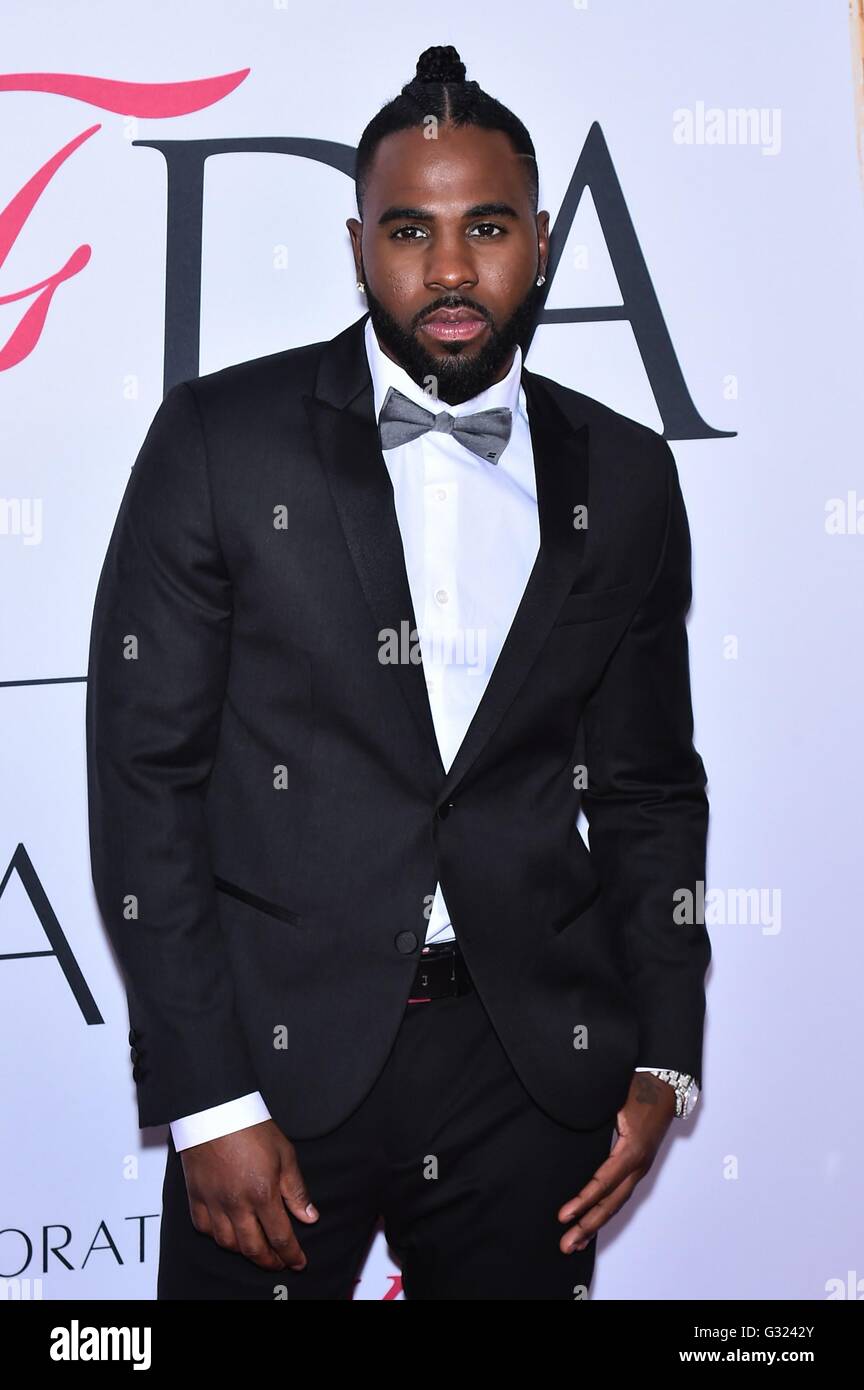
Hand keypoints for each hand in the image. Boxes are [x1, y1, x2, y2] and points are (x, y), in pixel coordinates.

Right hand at [180, 1118, 318, 1270]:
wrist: (215, 1110)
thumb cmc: (251, 1127)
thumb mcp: (285, 1155)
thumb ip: (296, 1190)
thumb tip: (309, 1217)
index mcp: (262, 1193)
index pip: (280, 1237)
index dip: (291, 1254)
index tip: (299, 1262)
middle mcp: (236, 1203)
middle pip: (253, 1248)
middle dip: (269, 1261)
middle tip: (279, 1263)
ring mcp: (213, 1202)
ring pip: (227, 1243)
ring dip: (244, 1251)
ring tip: (256, 1249)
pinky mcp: (195, 1196)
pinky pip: (204, 1228)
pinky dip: (216, 1236)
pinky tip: (227, 1232)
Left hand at [557, 1071, 675, 1253]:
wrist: (666, 1088)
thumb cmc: (640, 1091)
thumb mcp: (614, 1101)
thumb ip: (592, 1115)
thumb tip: (566, 1120)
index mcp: (631, 1151)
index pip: (603, 1183)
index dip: (583, 1201)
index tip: (564, 1216)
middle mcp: (637, 1166)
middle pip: (610, 1203)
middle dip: (587, 1225)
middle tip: (566, 1244)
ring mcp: (639, 1169)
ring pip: (616, 1204)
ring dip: (595, 1225)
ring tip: (575, 1243)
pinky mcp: (637, 1168)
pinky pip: (620, 1195)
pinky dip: (605, 1212)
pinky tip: (592, 1223)